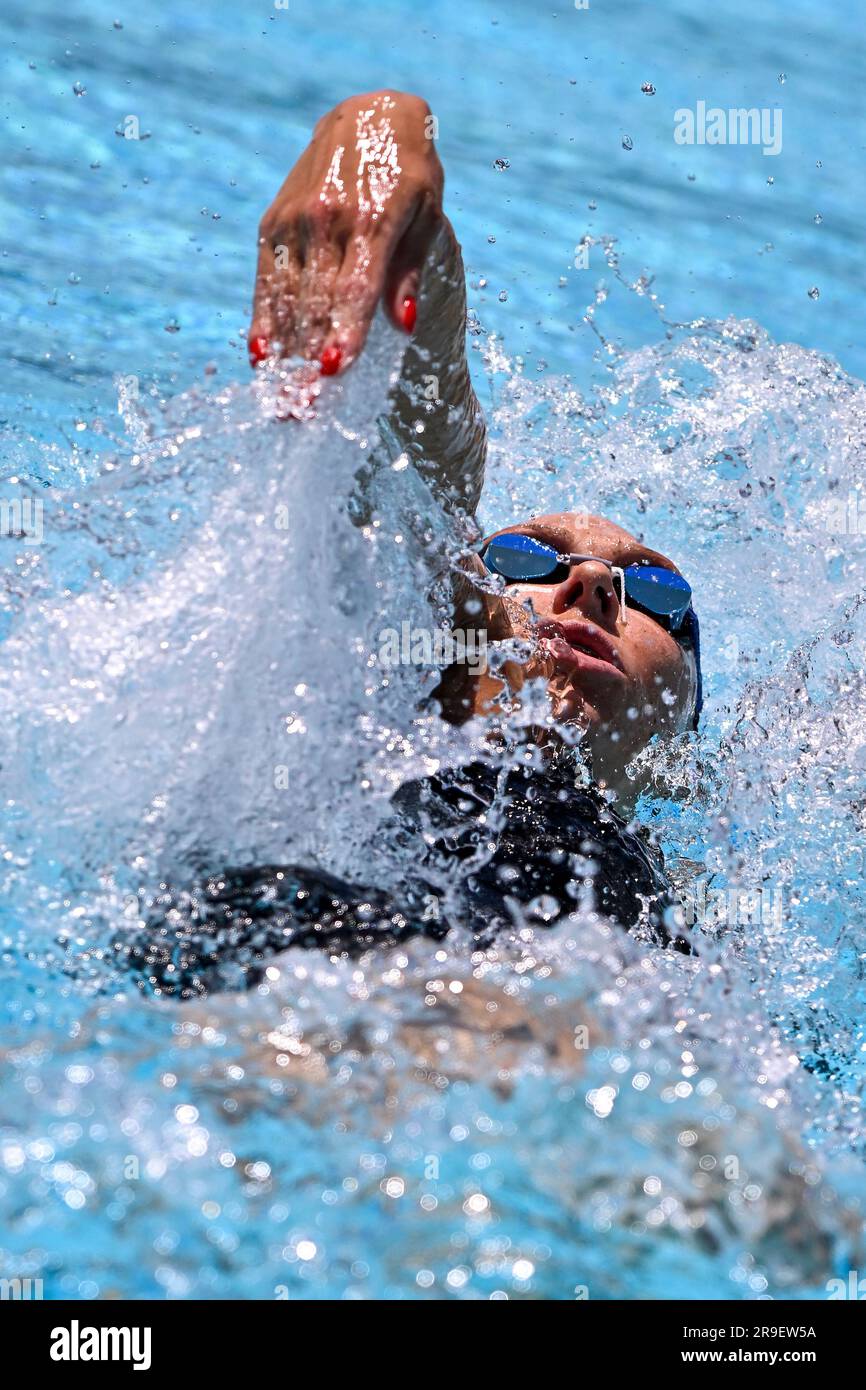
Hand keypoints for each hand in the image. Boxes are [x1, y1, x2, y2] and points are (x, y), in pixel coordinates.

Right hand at [250, 90, 444, 374]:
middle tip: (305, 412)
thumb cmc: (408, 175)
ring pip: (287, 298)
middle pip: (316, 305)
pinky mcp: (274, 225)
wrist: (365, 117)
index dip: (345, 331)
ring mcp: (295, 222)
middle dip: (309, 362)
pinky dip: (264, 321)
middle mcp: (328, 221)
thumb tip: (406, 326)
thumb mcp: (426, 213)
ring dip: (284, 354)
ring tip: (282, 402)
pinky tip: (261, 358)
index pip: (356, 289)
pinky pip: (267, 281)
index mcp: (373, 221)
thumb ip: (410, 272)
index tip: (334, 372)